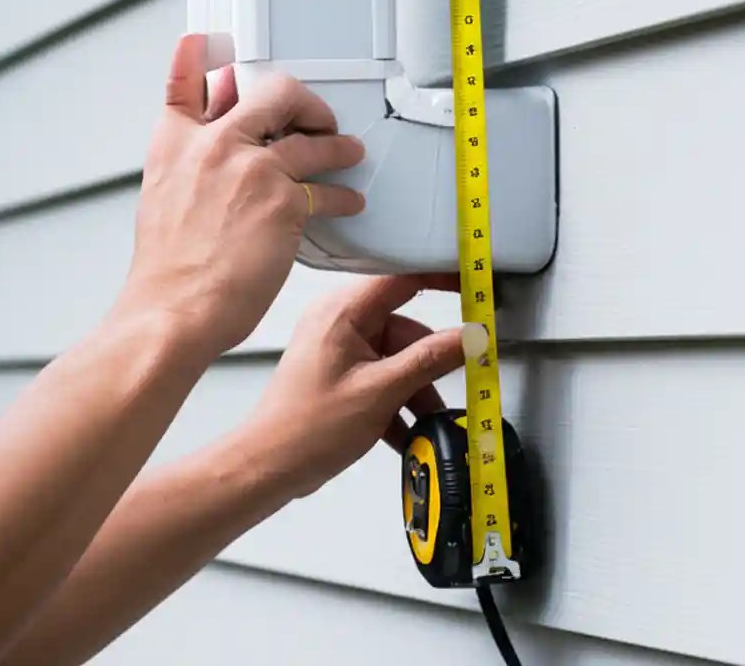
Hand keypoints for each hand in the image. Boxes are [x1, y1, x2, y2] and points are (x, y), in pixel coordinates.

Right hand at [114, 34, 366, 356]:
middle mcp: (214, 145)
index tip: (210, 46)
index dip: (197, 59)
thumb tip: (217, 149)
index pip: (184, 84)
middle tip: (317, 118)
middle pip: (273, 94)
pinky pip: (328, 190)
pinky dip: (344, 196)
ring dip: (338, 144)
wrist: (173, 308)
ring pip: (312, 138)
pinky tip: (350, 202)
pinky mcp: (283, 202)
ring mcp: (251, 169)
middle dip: (305, 101)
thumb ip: (191, 167)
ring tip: (349, 151)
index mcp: (176, 144)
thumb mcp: (164, 202)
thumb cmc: (169, 270)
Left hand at [235, 275, 465, 499]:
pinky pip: (382, 377)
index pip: (403, 276)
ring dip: (416, 392)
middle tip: (453, 389)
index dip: (443, 278)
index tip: (476, 289)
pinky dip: (397, 403)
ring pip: (397, 359)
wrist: (268, 467)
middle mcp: (340, 321)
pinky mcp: (340, 373)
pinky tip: (407, 434)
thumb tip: (472, 337)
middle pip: (405, 329)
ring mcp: (339, 348)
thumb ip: (431, 361)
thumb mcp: (381, 392)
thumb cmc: (308, 428)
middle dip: (430, 364)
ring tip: (428, 426)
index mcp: (343, 311)